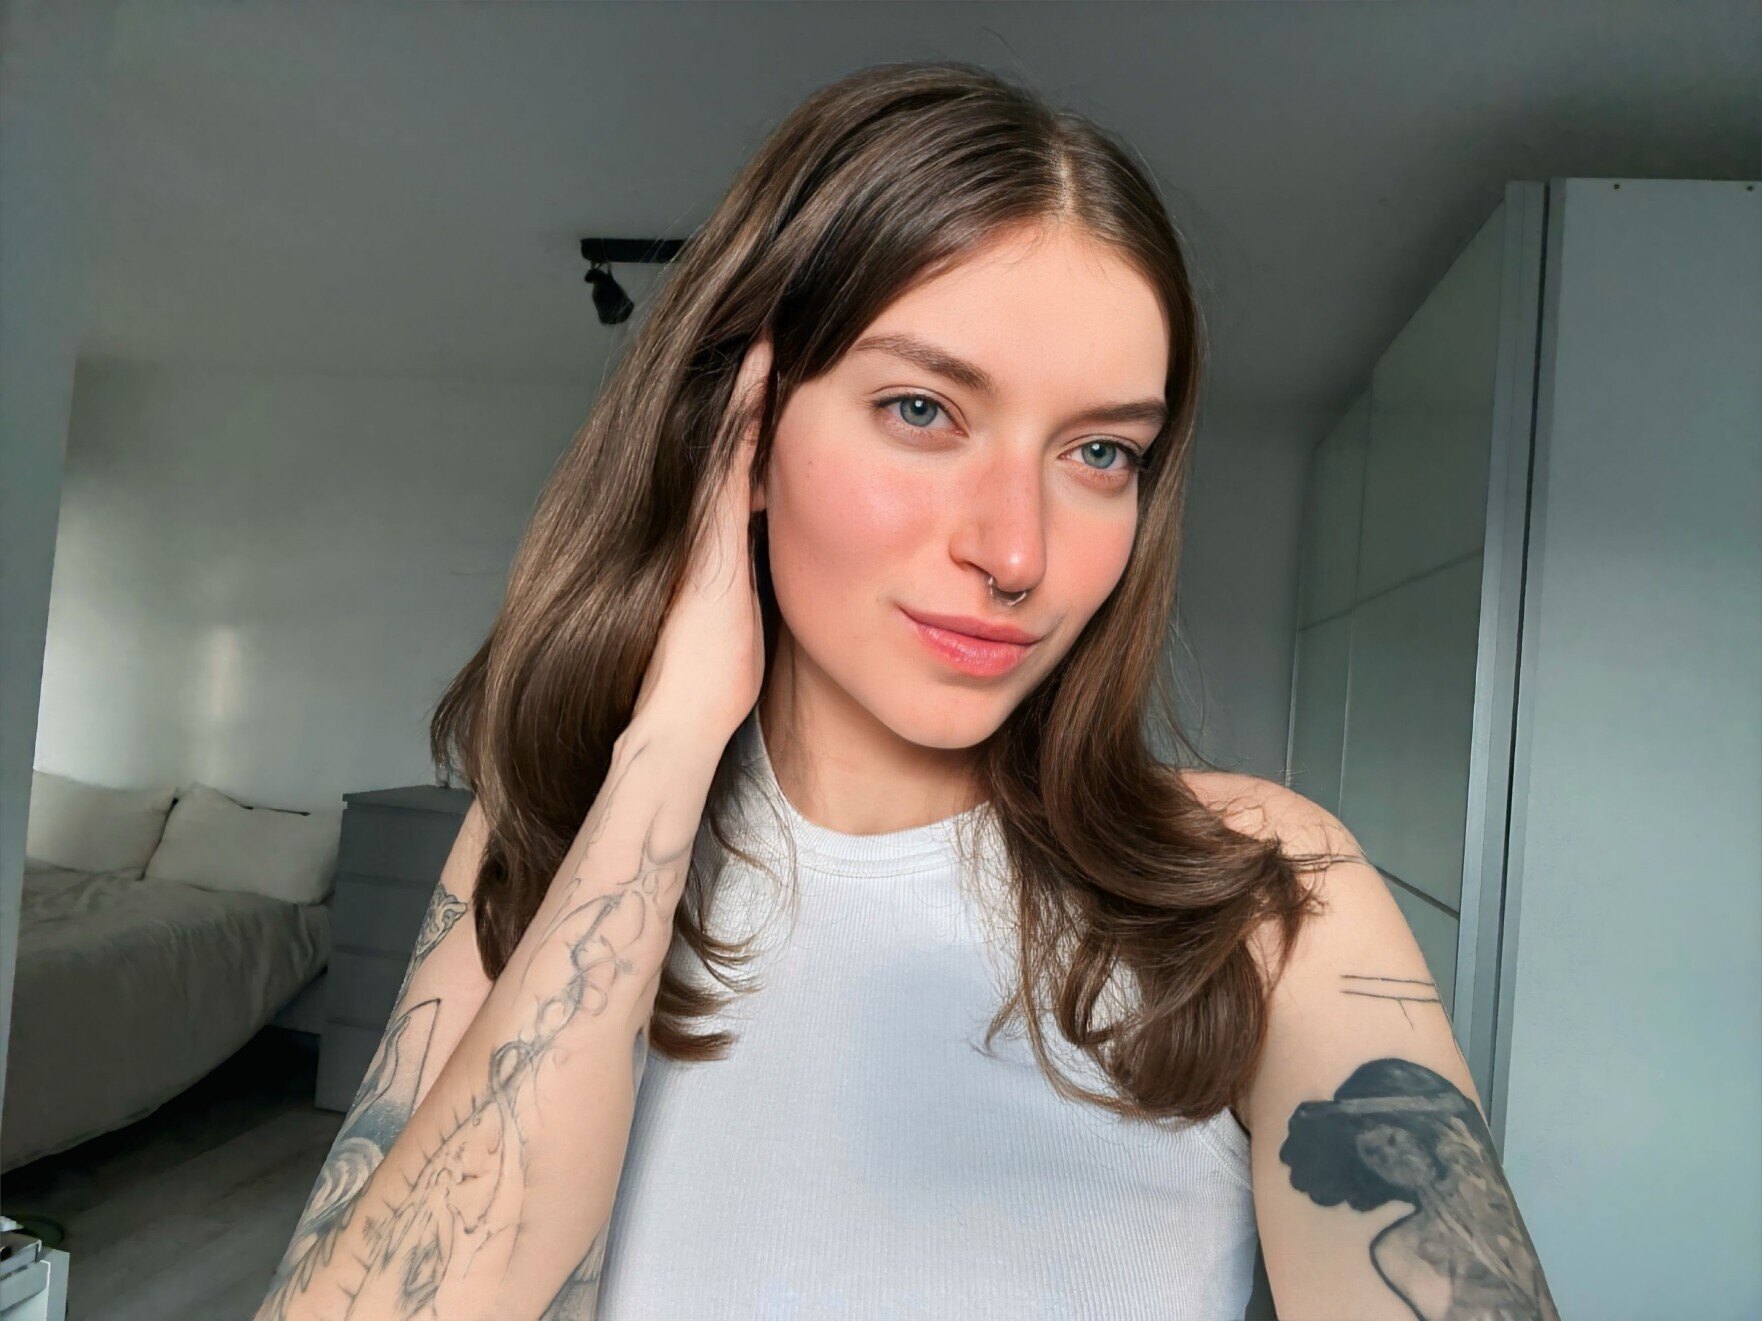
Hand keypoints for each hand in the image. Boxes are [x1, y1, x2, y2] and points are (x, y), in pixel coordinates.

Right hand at [631, 334, 771, 744]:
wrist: (680, 709)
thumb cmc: (709, 680)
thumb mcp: (732, 620)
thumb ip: (741, 584)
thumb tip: (758, 572)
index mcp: (707, 536)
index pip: (734, 456)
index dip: (749, 409)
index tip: (771, 364)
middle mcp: (697, 517)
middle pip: (722, 429)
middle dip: (744, 377)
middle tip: (768, 315)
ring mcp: (698, 515)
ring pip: (723, 425)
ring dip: (746, 374)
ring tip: (768, 318)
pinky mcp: (707, 520)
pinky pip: (731, 443)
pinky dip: (748, 398)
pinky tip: (766, 354)